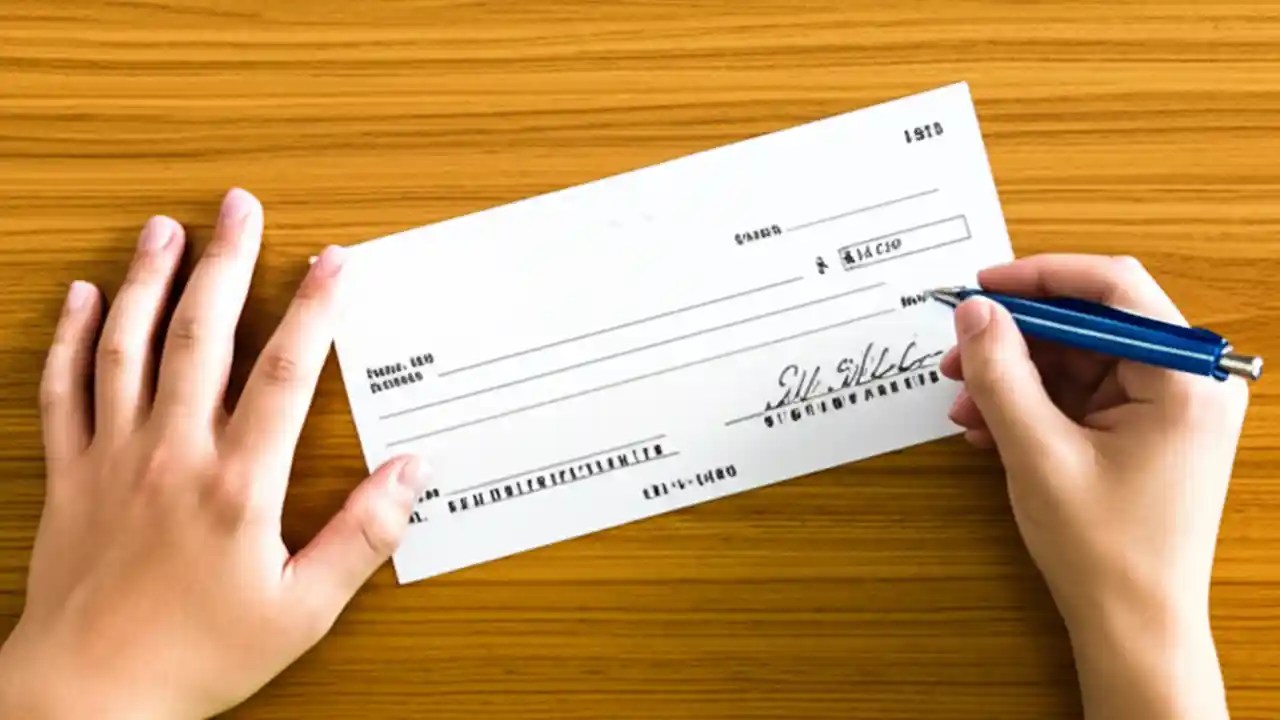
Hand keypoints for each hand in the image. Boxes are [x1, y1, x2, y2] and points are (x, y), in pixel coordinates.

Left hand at [0, 189, 427, 718]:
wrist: (88, 698)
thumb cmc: (198, 657)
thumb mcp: (302, 610)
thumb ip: (363, 537)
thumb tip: (411, 474)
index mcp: (237, 485)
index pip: (283, 373)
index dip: (314, 309)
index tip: (332, 259)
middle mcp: (173, 455)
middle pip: (200, 336)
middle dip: (226, 263)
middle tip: (238, 206)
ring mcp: (113, 459)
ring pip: (126, 346)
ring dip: (146, 280)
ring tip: (165, 228)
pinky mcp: (69, 475)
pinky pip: (61, 390)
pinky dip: (67, 338)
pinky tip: (79, 297)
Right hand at [941, 254, 1246, 718]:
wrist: (1134, 625)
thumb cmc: (1104, 550)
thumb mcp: (1038, 453)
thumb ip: (1001, 374)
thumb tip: (974, 311)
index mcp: (1183, 379)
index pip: (1113, 288)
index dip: (1040, 277)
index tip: (981, 287)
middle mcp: (1187, 381)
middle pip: (1089, 323)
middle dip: (1015, 338)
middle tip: (957, 353)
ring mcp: (1168, 406)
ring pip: (1076, 358)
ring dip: (1013, 376)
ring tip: (964, 405)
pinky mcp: (1146, 428)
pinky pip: (1080, 392)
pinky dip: (1031, 403)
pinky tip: (987, 427)